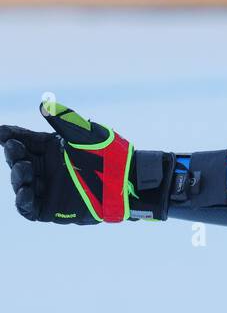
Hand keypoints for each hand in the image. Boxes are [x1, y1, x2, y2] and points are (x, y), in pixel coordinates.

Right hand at [0, 101, 133, 223]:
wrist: (128, 181)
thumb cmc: (109, 154)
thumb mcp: (86, 134)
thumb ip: (65, 121)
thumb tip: (44, 104)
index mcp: (50, 148)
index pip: (23, 140)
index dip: (11, 136)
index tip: (3, 132)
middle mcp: (45, 168)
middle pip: (19, 160)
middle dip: (14, 154)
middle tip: (15, 148)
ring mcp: (47, 188)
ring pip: (21, 183)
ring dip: (17, 176)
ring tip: (23, 168)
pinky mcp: (52, 208)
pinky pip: (30, 208)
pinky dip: (23, 202)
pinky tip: (24, 193)